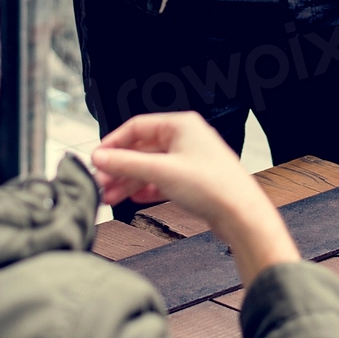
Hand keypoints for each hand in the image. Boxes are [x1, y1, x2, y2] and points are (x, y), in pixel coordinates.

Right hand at [91, 112, 299, 287]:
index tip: (97, 158)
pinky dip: (146, 188)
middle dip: (120, 167)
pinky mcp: (192, 180)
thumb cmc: (213, 186)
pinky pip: (162, 179)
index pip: (136, 126)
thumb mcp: (162, 171)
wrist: (241, 214)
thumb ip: (127, 163)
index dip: (114, 143)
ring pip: (150, 166)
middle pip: (142, 148)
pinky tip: (133, 198)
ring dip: (129, 180)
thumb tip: (101, 157)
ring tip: (110, 196)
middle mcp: (185, 138)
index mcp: (180, 125)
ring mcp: (189, 159)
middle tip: (101, 182)